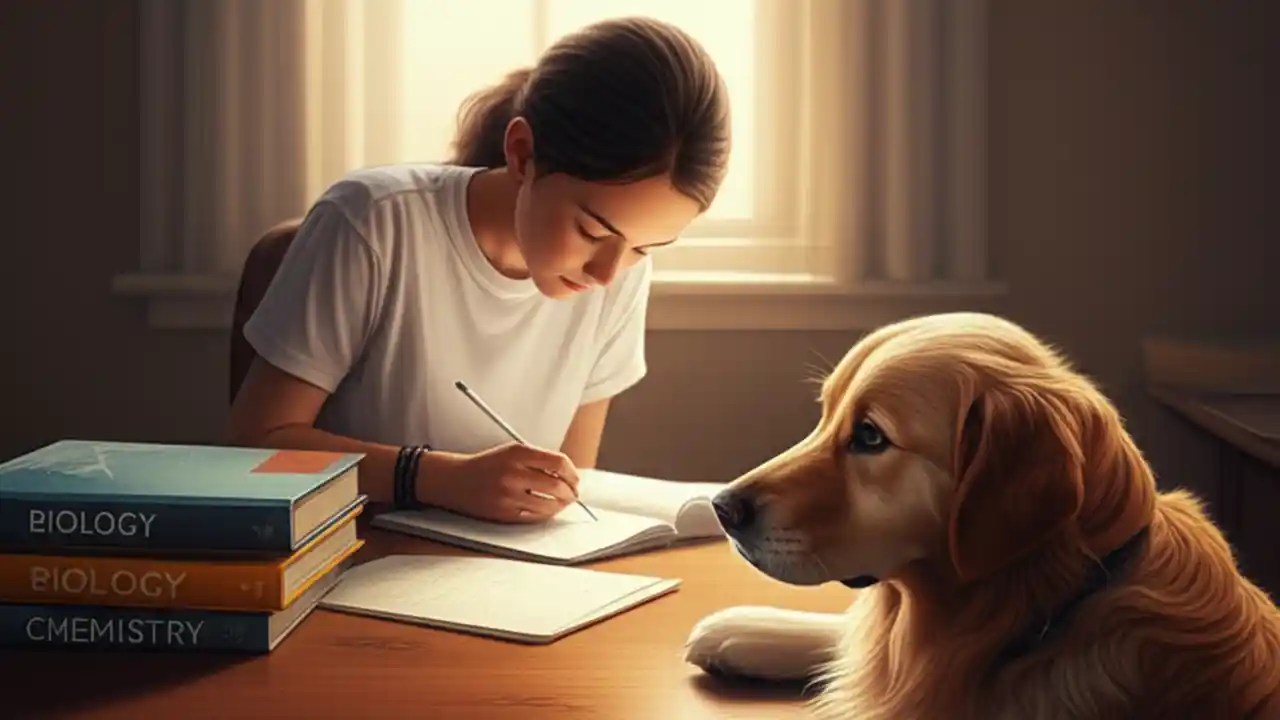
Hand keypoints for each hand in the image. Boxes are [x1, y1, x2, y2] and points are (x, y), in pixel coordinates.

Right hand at [416, 442, 580, 523]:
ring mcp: (508, 495)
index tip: (575, 479)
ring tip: (562, 503)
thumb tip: (569, 475)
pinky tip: (547, 510)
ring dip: (561, 506)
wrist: (456, 480)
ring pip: (549, 505)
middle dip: (571, 493)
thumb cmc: (488, 465)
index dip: (573, 473)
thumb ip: (539, 460)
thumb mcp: (512, 452)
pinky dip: (545, 514)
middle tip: (573, 494)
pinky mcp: (503, 513)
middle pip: (558, 486)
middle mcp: (513, 473)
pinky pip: (534, 517)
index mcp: (518, 453)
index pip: (559, 463)